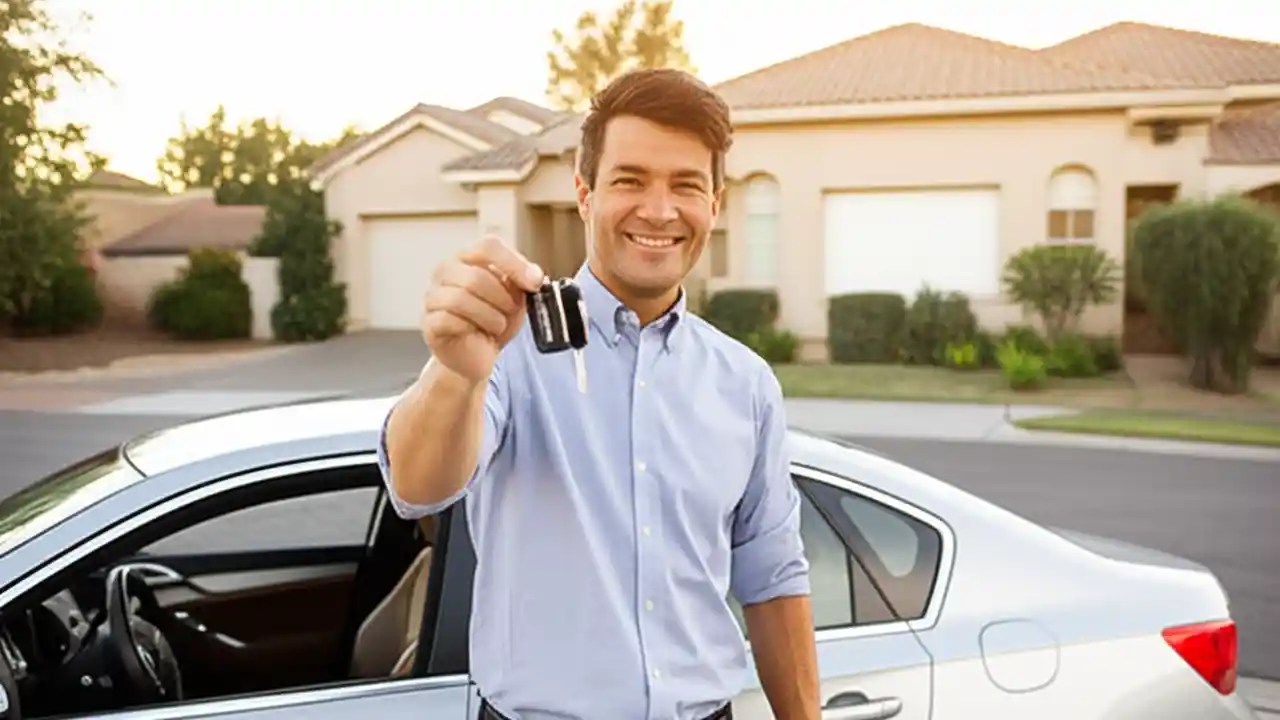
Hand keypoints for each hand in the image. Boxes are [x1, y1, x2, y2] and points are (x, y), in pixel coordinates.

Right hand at [421, 235, 544, 383]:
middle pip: (476, 277)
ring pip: (461, 299)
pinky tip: (476, 332)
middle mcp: (446, 271)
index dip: (514, 264)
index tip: (534, 283)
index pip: (488, 246)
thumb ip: (522, 283)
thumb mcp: (515, 299)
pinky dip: (471, 328)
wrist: (477, 355)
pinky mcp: (429, 322)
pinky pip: (448, 319)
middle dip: (502, 299)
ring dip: (490, 317)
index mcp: (469, 257)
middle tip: (510, 312)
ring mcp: (433, 296)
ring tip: (497, 325)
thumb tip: (534, 277)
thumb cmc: (494, 321)